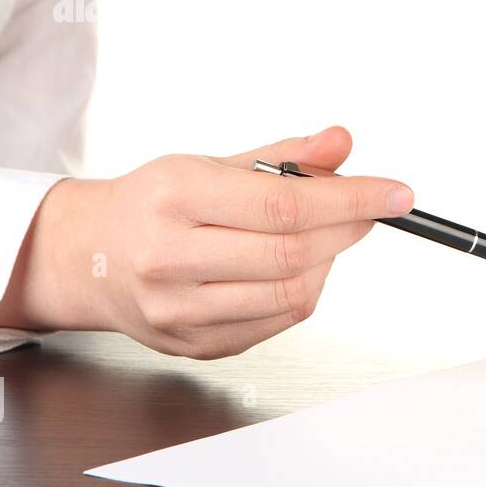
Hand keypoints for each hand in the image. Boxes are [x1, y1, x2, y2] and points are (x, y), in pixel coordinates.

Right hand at [0, 126, 412, 358]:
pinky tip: (293, 269)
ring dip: (327, 263)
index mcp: (174, 195)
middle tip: (365, 211)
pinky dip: (303, 292)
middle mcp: (168, 256)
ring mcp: (178, 309)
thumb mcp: (213, 162)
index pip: (285, 204)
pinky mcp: (193, 344)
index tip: (397, 194)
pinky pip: (277, 322)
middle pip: (292, 252)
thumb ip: (285, 156)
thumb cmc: (156, 203)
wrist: (88, 257)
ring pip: (291, 293)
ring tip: (320, 238)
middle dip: (346, 229)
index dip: (353, 199)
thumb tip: (342, 142)